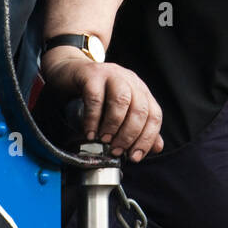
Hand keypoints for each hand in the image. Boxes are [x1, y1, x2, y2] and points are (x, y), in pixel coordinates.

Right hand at [40, 50, 163, 160]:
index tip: (134, 156)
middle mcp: (130, 81)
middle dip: (129, 135)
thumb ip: (139, 128)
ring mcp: (112, 75)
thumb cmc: (96, 93)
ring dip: (114, 126)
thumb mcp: (120, 110)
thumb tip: (157, 148)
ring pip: (121, 101)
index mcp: (141, 91)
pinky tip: (90, 132)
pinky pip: (95, 98)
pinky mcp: (92, 74)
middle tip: (116, 150)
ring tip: (104, 140)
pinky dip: (93, 119)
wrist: (70, 71)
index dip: (147, 139)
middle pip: (140, 109)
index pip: (154, 116)